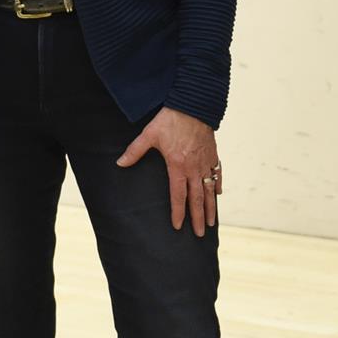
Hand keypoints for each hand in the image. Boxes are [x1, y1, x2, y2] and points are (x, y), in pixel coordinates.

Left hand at [117, 106, 220, 236]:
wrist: (193, 104)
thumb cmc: (170, 119)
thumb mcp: (149, 134)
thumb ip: (135, 151)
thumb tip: (120, 163)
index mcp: (177, 165)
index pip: (178, 195)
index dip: (178, 212)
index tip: (178, 226)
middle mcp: (193, 167)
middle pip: (197, 198)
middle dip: (198, 218)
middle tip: (199, 234)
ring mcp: (205, 161)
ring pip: (209, 190)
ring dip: (210, 207)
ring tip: (212, 223)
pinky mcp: (213, 153)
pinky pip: (217, 173)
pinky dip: (217, 185)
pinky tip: (217, 195)